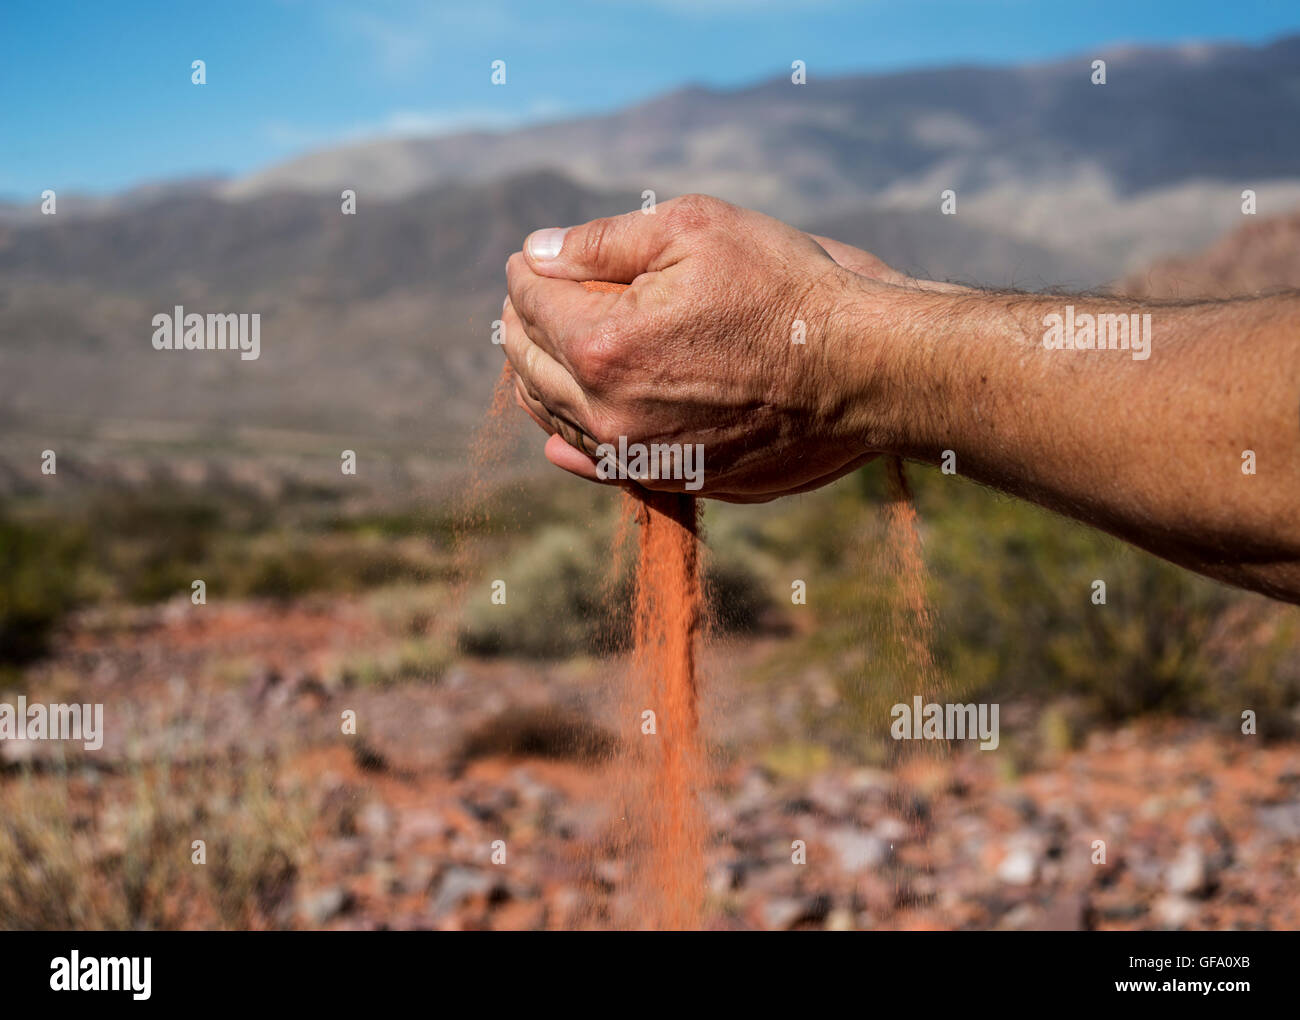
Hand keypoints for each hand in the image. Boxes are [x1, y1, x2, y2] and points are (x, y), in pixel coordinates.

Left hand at [502, 195, 906, 502]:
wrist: (865, 372)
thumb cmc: (787, 290)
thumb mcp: (695, 228)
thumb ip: (602, 240)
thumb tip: (537, 252)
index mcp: (603, 344)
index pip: (531, 302)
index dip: (526, 270)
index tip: (530, 257)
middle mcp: (608, 412)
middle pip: (529, 362)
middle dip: (521, 320)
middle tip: (531, 294)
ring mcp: (639, 456)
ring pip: (553, 416)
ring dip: (538, 375)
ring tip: (540, 344)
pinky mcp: (672, 480)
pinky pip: (596, 464)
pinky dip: (569, 439)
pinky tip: (558, 433)